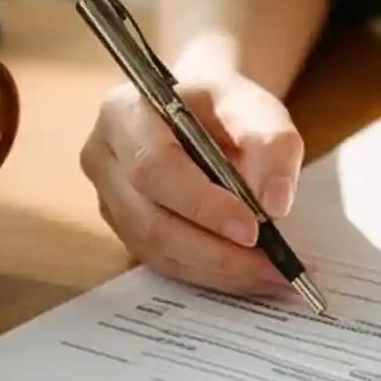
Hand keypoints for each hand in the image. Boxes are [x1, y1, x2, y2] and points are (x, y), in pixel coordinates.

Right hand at [80, 72, 303, 294]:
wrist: (202, 109)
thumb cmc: (225, 104)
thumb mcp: (256, 106)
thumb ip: (271, 144)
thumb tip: (275, 204)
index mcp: (125, 114)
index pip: (156, 169)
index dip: (203, 205)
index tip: (253, 230)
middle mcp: (105, 160)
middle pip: (151, 222)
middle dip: (215, 252)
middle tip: (272, 268)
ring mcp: (110, 199)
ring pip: (157, 251)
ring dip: (217, 270)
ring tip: (270, 275)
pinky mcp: (127, 229)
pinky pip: (165, 262)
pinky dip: (210, 273)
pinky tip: (249, 274)